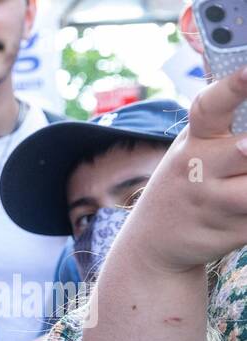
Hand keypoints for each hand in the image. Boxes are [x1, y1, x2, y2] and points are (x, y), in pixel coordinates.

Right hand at [122, 65, 246, 274]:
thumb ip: (219, 107)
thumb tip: (208, 47)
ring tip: (243, 176)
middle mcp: (200, 171)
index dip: (232, 87)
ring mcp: (217, 204)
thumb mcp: (191, 143)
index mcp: (194, 141)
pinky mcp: (238, 230)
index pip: (211, 107)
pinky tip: (244, 201)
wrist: (151, 246)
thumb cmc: (185, 182)